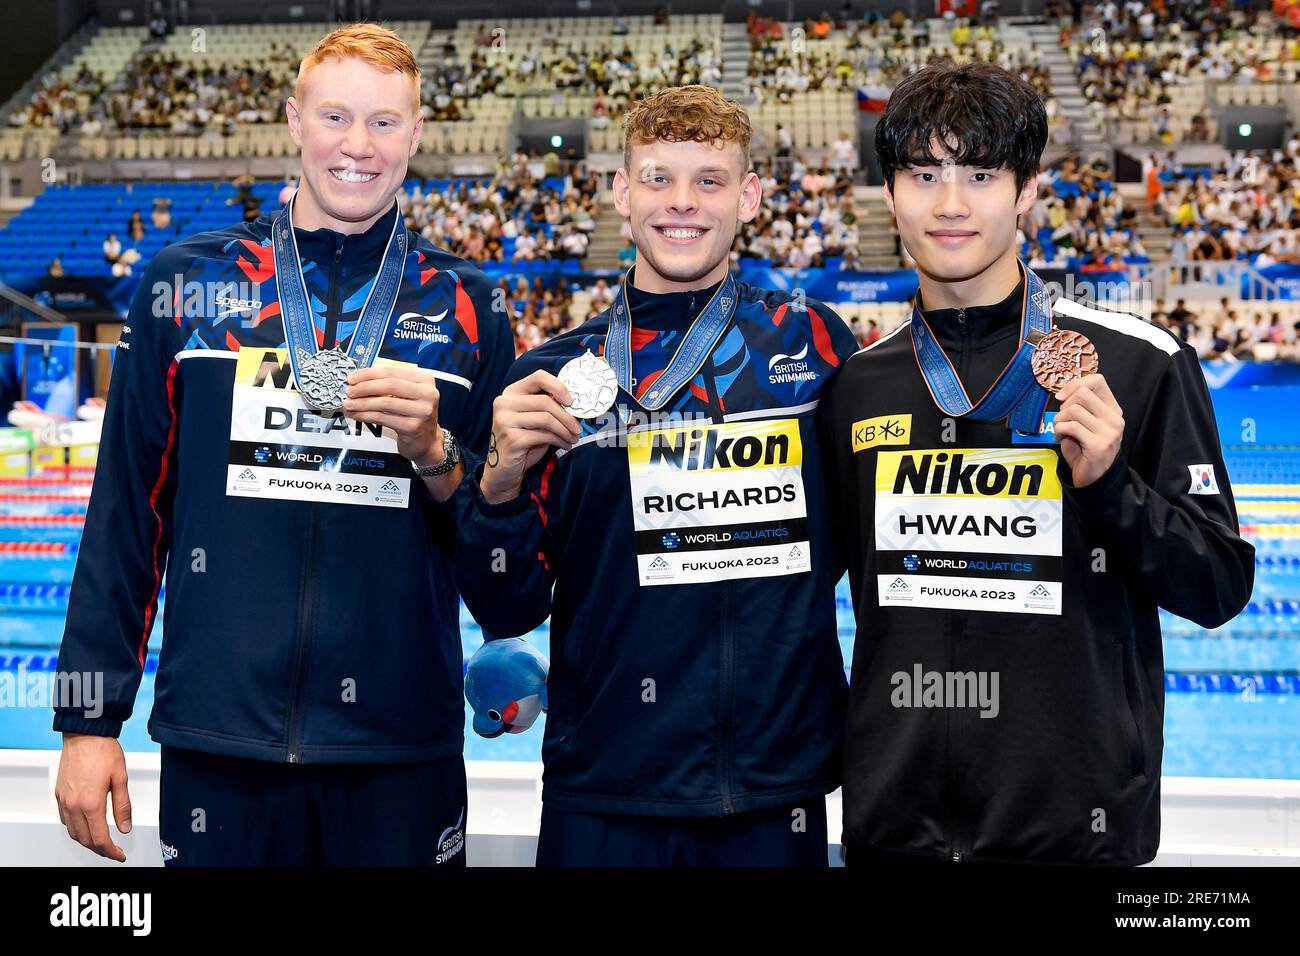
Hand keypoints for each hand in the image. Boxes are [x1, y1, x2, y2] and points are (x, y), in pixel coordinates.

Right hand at [55, 733, 130, 861]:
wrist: (85, 734)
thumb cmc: (103, 751)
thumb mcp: (121, 778)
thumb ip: (123, 806)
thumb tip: (125, 827)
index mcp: (90, 803)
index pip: (100, 838)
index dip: (111, 851)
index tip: (120, 855)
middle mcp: (73, 805)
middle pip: (85, 839)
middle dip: (100, 849)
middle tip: (114, 851)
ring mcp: (64, 801)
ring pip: (73, 832)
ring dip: (87, 841)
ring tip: (102, 841)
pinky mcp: (60, 795)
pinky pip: (66, 820)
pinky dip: (76, 829)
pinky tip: (87, 825)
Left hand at [342, 365, 443, 465]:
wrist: (426, 440)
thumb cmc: (414, 414)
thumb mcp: (407, 394)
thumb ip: (388, 384)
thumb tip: (359, 380)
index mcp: (425, 379)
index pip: (392, 372)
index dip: (369, 374)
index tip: (353, 378)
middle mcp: (427, 393)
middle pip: (389, 385)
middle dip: (364, 387)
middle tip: (350, 391)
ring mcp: (422, 411)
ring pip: (384, 403)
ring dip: (362, 403)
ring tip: (349, 404)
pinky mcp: (413, 427)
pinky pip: (383, 418)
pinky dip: (366, 416)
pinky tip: (357, 415)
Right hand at [480, 370, 581, 503]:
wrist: (504, 469)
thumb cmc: (523, 441)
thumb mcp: (534, 419)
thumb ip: (548, 407)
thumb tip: (574, 404)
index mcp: (511, 393)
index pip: (538, 377)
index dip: (558, 386)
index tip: (571, 401)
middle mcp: (504, 403)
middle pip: (545, 401)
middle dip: (567, 416)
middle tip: (578, 428)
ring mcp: (505, 420)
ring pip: (547, 419)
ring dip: (565, 430)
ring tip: (573, 438)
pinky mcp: (512, 438)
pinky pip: (544, 435)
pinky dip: (559, 440)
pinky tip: (564, 445)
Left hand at [1053, 373, 1123, 487]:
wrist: (1094, 477)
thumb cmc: (1085, 447)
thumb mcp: (1085, 422)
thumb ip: (1080, 406)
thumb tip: (1063, 392)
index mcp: (1113, 409)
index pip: (1097, 381)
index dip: (1075, 384)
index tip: (1061, 396)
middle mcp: (1114, 419)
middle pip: (1082, 393)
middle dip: (1065, 405)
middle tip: (1062, 419)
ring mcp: (1108, 432)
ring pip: (1073, 410)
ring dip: (1059, 420)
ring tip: (1060, 430)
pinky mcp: (1098, 445)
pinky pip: (1070, 427)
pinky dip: (1059, 431)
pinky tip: (1060, 438)